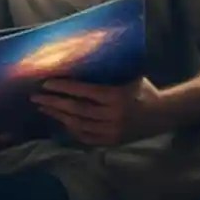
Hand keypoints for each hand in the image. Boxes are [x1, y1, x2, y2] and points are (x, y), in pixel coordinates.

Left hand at [31, 77, 162, 145]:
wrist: (163, 115)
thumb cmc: (144, 90)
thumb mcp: (129, 76)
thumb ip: (109, 72)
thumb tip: (85, 57)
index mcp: (115, 96)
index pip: (83, 91)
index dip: (63, 87)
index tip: (46, 83)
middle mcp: (112, 115)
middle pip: (76, 109)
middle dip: (53, 103)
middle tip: (35, 97)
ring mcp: (111, 131)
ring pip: (78, 124)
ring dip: (58, 116)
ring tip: (43, 108)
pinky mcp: (111, 141)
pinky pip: (86, 137)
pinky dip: (71, 129)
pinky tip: (61, 121)